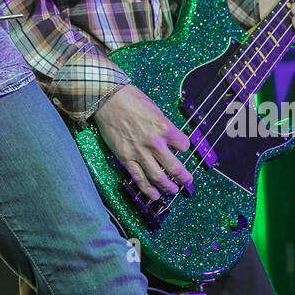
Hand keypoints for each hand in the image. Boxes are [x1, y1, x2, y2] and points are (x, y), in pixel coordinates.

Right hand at [92, 84, 192, 201]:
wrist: (107, 99)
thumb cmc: (130, 99)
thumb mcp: (154, 109)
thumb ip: (163, 125)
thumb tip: (169, 137)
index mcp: (164, 127)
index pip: (184, 145)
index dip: (184, 147)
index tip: (181, 148)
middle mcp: (154, 142)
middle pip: (175, 167)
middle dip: (184, 177)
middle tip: (187, 181)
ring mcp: (139, 152)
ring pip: (158, 177)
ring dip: (169, 187)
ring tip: (173, 191)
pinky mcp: (125, 158)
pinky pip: (139, 178)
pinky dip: (148, 189)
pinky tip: (155, 195)